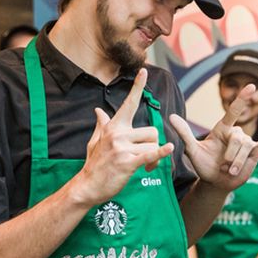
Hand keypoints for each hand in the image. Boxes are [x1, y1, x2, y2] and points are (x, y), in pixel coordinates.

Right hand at [71, 69, 173, 204]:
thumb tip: (98, 110)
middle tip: (146, 158)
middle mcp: (118, 134)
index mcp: (114, 126)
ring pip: (153, 145)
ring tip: (144, 166)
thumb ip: (101, 124)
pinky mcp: (128, 162)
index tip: (143, 71)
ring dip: (154, 158)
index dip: (137, 87)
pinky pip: (149, 154)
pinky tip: (169, 149)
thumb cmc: (94, 163)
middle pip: (152, 132)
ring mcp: (122, 148)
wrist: (87, 186)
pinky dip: (160, 153)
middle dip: (153, 145)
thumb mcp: (95, 141)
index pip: (129, 103)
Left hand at [170, 84, 257, 191]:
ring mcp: (247, 142)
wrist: (215, 182)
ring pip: (246, 148)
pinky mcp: (255, 152)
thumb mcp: (192, 150)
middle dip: (230, 156)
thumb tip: (171, 117)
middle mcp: (236, 133)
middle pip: (238, 139)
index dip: (241, 99)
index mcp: (222, 128)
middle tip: (223, 167)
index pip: (233, 111)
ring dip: (237, 163)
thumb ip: (184, 133)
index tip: (250, 86)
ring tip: (230, 172)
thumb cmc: (203, 165)